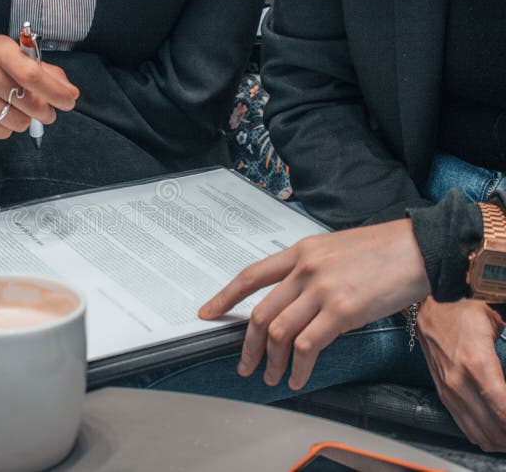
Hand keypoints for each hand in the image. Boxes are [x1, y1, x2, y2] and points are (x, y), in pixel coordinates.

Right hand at [0, 35, 78, 138]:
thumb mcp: (12, 54)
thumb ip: (44, 71)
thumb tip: (69, 91)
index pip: (31, 75)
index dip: (56, 92)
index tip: (69, 101)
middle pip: (28, 103)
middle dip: (45, 111)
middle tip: (46, 110)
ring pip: (17, 122)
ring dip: (24, 118)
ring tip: (16, 107)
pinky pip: (1, 132)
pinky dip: (7, 126)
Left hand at [199, 219, 430, 389]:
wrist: (419, 248)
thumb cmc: (381, 250)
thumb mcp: (333, 250)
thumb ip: (307, 272)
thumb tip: (291, 304)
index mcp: (299, 252)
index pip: (250, 276)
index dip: (225, 297)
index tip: (207, 312)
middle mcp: (304, 270)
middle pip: (261, 313)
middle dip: (249, 345)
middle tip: (244, 364)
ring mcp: (322, 290)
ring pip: (280, 333)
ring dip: (272, 362)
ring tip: (271, 377)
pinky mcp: (342, 310)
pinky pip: (308, 346)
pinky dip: (299, 368)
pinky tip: (298, 377)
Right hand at [418, 297, 505, 451]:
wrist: (426, 308)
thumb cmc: (462, 311)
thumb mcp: (494, 322)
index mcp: (477, 364)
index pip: (503, 409)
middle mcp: (460, 383)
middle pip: (495, 428)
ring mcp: (449, 390)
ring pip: (480, 433)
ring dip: (501, 440)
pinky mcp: (443, 393)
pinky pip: (465, 426)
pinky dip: (484, 436)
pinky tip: (496, 436)